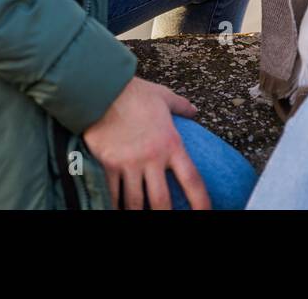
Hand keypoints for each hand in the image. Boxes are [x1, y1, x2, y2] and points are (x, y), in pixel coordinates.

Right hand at [82, 76, 209, 209]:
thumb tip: (194, 110)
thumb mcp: (163, 96)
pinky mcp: (107, 164)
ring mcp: (128, 163)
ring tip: (139, 214)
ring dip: (137, 212)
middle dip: (165, 216)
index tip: (205, 213)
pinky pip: (112, 194)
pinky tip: (117, 207)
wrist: (101, 88)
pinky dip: (114, 204)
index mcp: (171, 143)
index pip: (192, 180)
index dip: (201, 202)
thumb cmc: (134, 92)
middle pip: (161, 202)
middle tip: (167, 219)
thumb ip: (181, 106)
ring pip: (134, 203)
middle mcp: (152, 157)